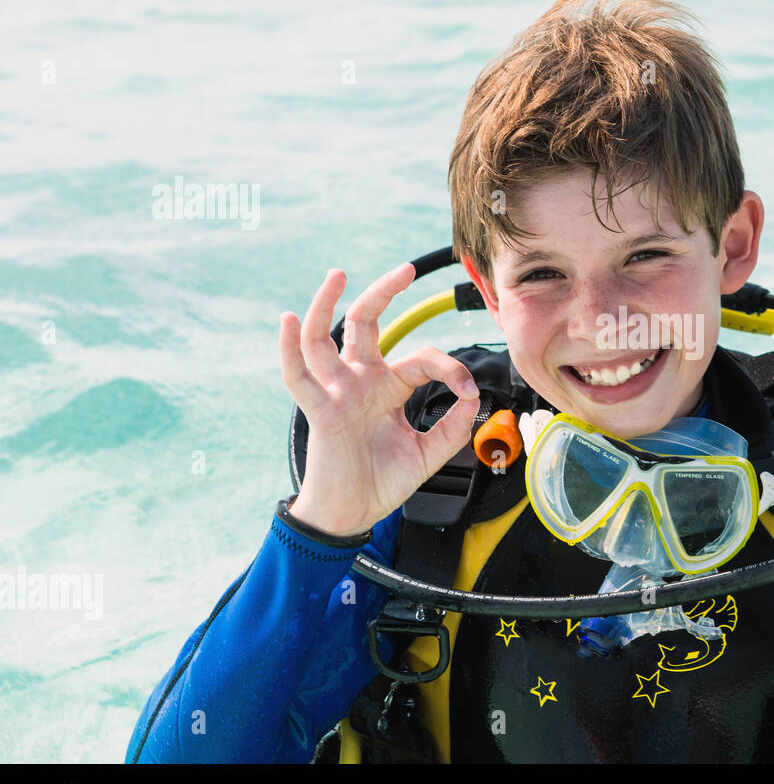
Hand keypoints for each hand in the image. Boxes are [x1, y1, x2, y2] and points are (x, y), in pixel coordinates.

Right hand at [279, 263, 479, 535]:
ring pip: (325, 336)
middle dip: (384, 292)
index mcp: (388, 387)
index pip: (421, 358)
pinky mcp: (319, 409)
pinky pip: (298, 375)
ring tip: (338, 275)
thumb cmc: (382, 482)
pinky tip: (289, 320)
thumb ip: (453, 426)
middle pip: (366, 323)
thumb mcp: (429, 452)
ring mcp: (337, 391)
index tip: (468, 391)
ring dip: (328, 303)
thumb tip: (474, 399)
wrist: (353, 515)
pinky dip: (289, 347)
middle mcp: (360, 381)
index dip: (450, 369)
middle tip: (407, 269)